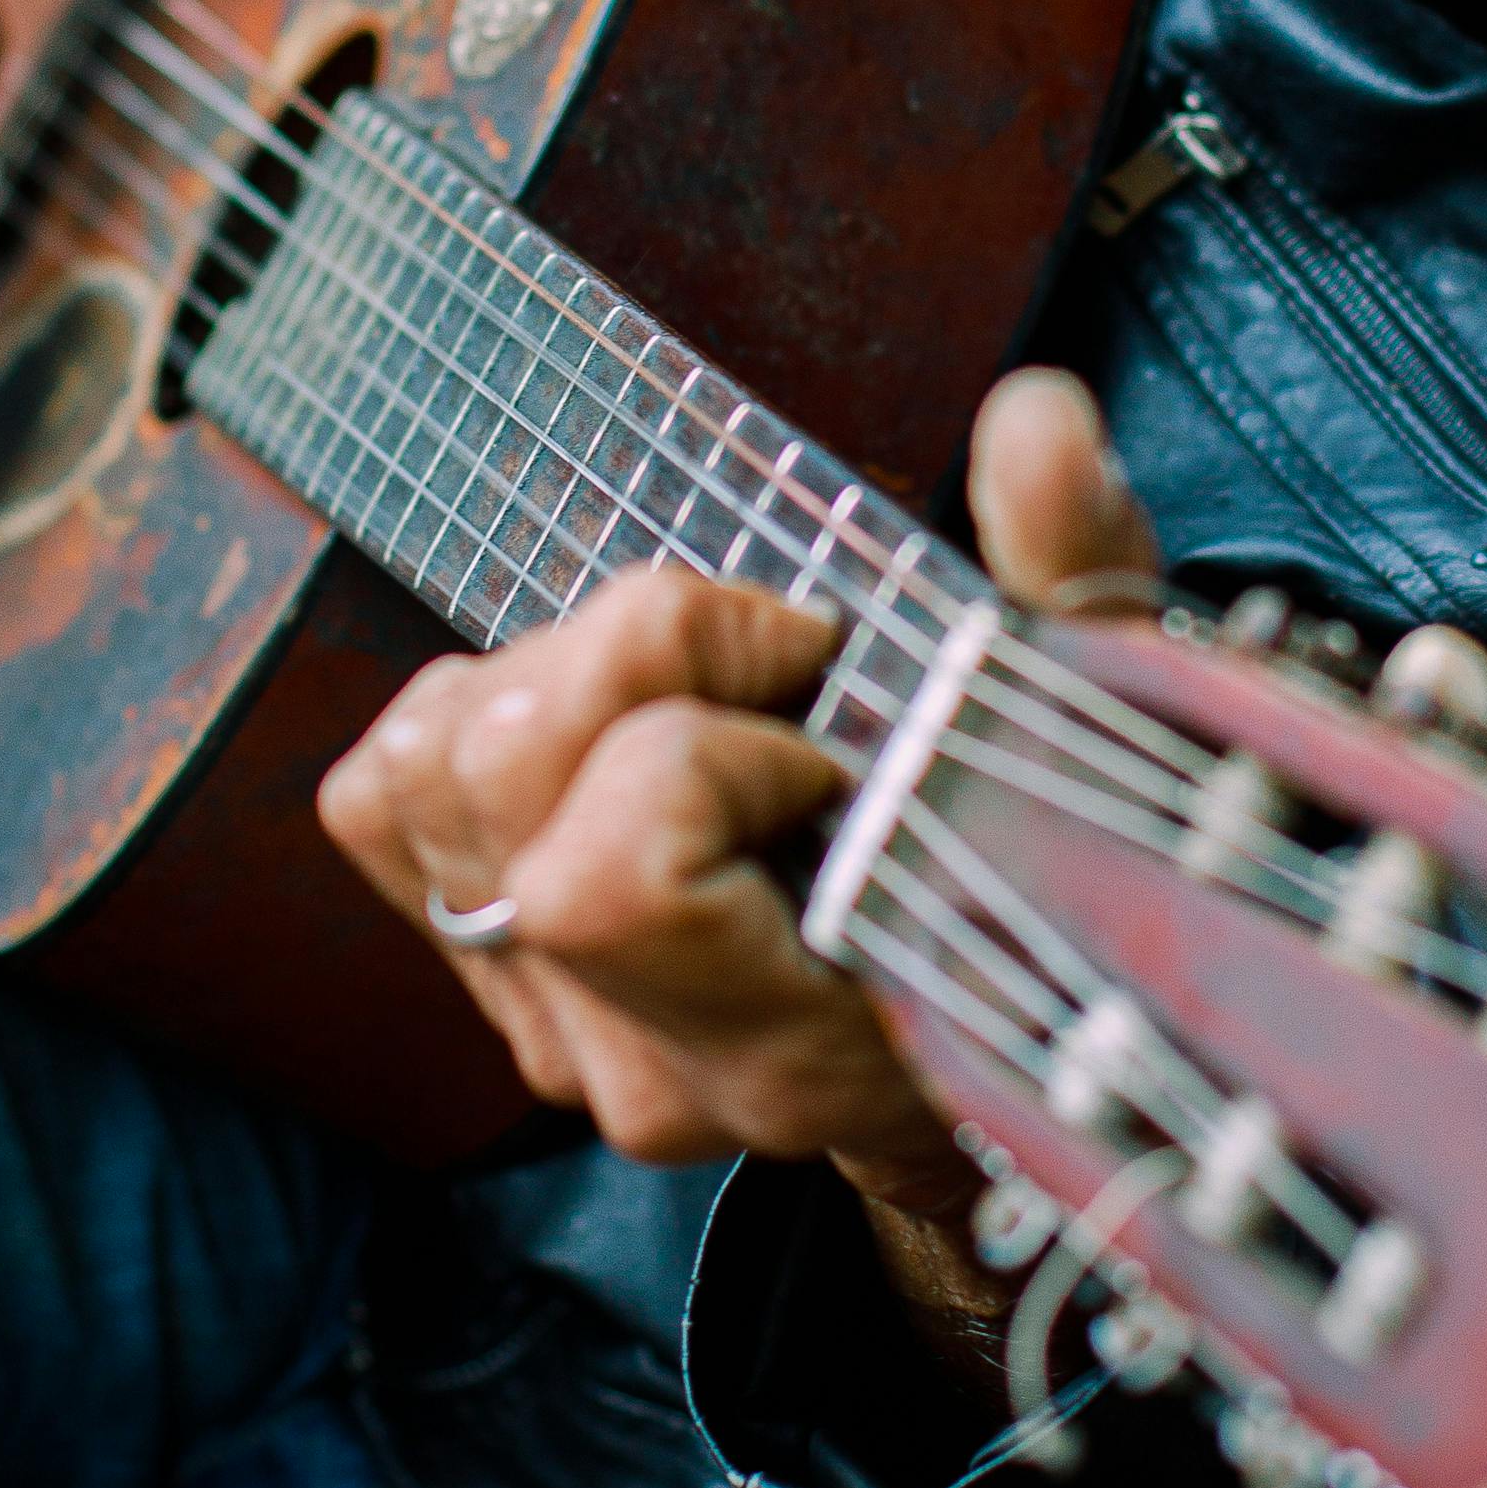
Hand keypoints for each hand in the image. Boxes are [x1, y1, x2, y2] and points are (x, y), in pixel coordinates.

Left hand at [317, 370, 1155, 1222]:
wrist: (999, 1043)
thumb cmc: (1054, 867)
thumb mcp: (1101, 715)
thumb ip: (1075, 571)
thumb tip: (1038, 422)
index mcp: (804, 1046)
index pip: (615, 878)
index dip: (706, 739)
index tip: (825, 718)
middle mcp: (647, 1065)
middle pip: (500, 777)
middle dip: (629, 654)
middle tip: (763, 670)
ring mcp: (553, 1035)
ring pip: (423, 768)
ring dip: (549, 673)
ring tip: (689, 694)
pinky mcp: (492, 978)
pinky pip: (385, 793)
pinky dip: (476, 712)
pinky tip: (606, 730)